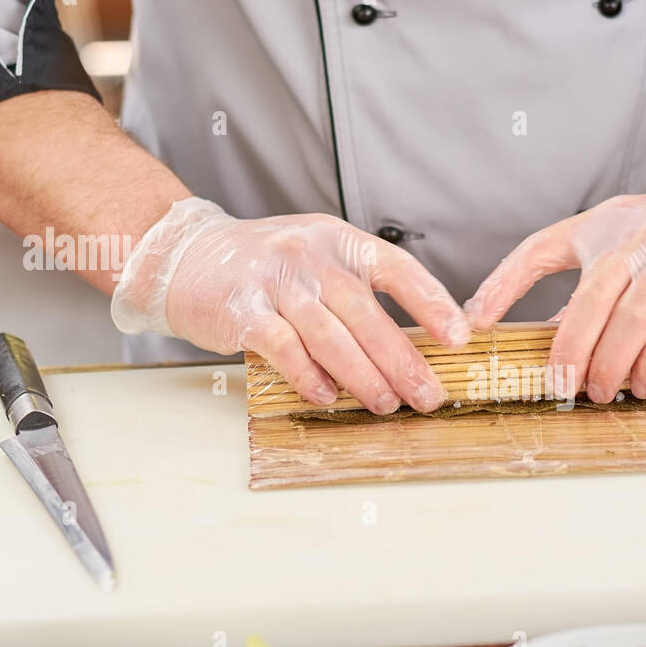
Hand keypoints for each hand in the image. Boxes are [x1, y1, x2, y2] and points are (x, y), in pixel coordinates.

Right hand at [112, 198, 470, 412]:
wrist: (186, 255)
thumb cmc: (265, 267)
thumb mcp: (318, 258)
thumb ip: (359, 292)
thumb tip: (411, 349)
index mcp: (339, 241)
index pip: (397, 268)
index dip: (432, 303)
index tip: (460, 338)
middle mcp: (310, 256)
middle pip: (366, 313)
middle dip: (403, 360)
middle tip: (429, 395)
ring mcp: (274, 282)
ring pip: (330, 334)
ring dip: (363, 376)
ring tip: (387, 405)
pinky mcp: (241, 310)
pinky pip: (283, 347)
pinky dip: (308, 376)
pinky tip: (328, 397)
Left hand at [464, 170, 645, 401]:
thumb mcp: (631, 238)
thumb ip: (596, 277)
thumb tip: (558, 337)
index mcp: (602, 224)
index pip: (539, 249)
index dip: (502, 284)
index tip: (475, 323)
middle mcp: (634, 236)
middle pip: (587, 299)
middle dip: (567, 351)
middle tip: (558, 387)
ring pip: (628, 320)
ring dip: (609, 365)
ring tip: (600, 394)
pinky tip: (643, 385)